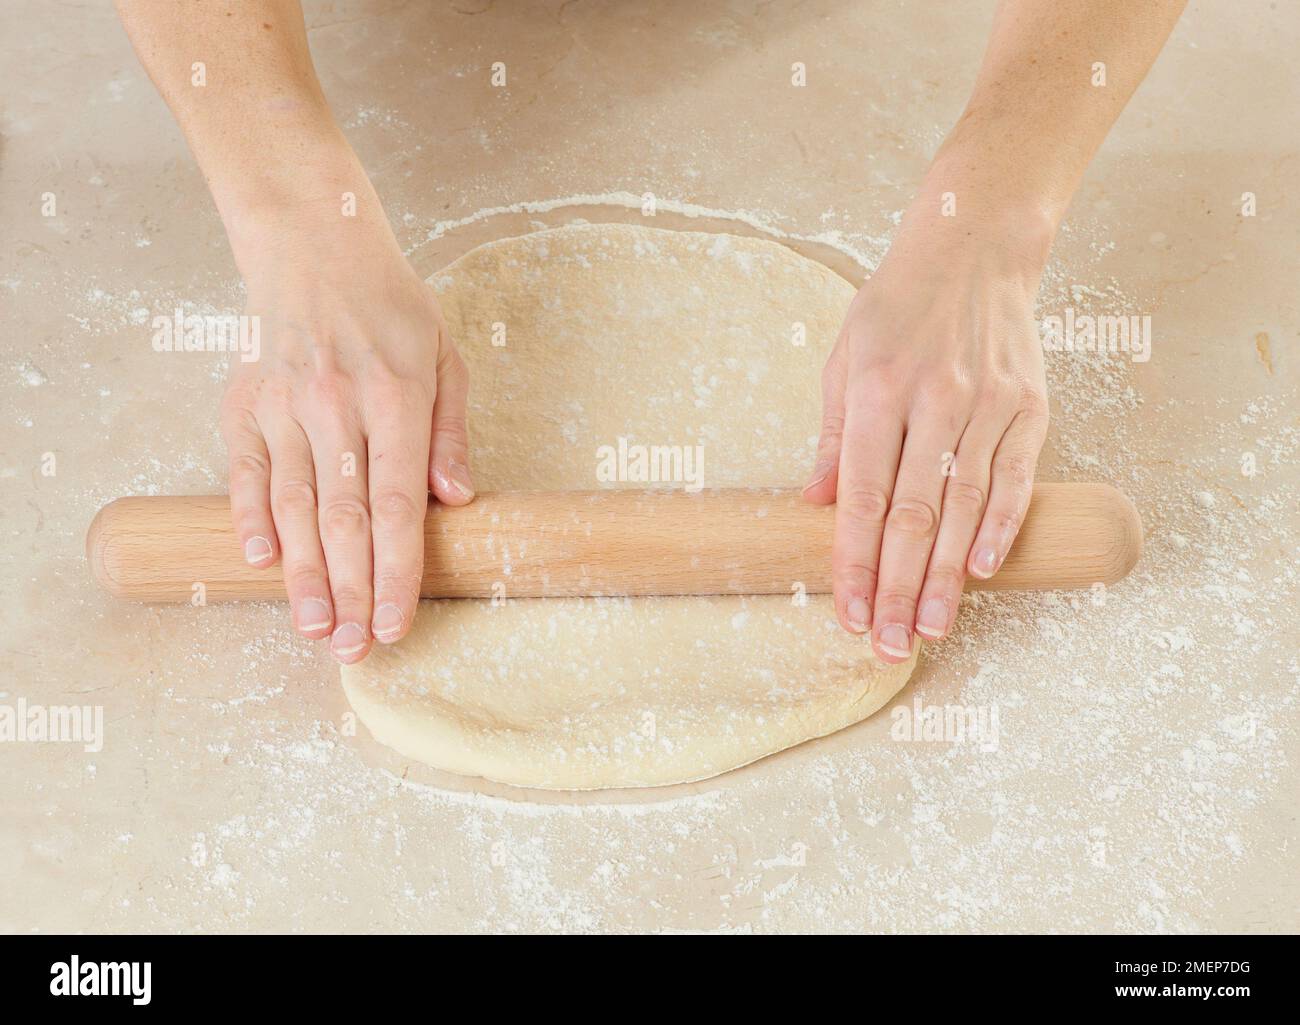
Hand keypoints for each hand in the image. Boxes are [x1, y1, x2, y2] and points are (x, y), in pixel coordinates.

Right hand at [220, 209, 472, 663]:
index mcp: (396, 397)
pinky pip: (244, 472)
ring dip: (302, 575)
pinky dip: (250, 519)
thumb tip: (457, 500)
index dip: (397, 570)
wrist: (313, 243)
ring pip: (293, 507)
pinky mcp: (245, 404)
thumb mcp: (447, 357)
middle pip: (344, 518)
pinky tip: (261, 565)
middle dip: (351, 591)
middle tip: (355, 651)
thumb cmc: (393, 308)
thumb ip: (451, 432)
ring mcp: (284, 406)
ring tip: (314, 630)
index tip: (397, 622)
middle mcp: (337, 407)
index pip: (398, 504)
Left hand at [803, 206, 1049, 661]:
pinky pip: (1014, 478)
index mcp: (876, 391)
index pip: (862, 497)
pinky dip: (999, 526)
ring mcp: (986, 404)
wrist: (973, 247)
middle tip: (887, 645)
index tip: (846, 613)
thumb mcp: (843, 359)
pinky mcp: (1029, 406)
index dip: (853, 562)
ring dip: (944, 576)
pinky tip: (981, 571)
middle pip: (912, 514)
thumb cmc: (895, 308)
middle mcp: (933, 400)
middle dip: (896, 588)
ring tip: (928, 629)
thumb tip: (814, 506)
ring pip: (963, 507)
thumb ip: (832, 437)